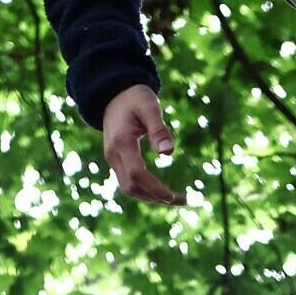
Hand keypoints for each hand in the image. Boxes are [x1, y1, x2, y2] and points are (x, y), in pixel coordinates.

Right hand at [101, 84, 183, 205]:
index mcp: (121, 142)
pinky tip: (161, 190)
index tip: (174, 196)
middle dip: (155, 197)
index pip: (136, 174)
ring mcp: (112, 158)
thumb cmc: (135, 98)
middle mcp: (113, 154)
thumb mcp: (149, 107)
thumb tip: (169, 153)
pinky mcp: (116, 160)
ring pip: (128, 188)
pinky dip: (145, 190)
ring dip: (151, 197)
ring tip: (176, 198)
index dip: (155, 188)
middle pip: (131, 187)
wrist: (114, 94)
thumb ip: (158, 129)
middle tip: (183, 200)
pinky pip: (128, 182)